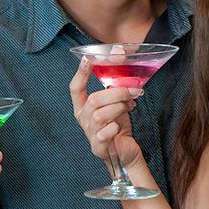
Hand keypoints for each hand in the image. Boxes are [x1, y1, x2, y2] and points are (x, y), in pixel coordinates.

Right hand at [69, 56, 143, 170]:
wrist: (124, 151)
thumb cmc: (117, 125)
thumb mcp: (115, 103)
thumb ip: (116, 86)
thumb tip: (122, 56)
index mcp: (83, 106)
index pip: (75, 88)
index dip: (80, 73)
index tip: (88, 59)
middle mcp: (83, 119)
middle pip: (94, 100)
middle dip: (116, 93)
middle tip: (133, 91)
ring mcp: (89, 133)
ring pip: (100, 115)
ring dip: (119, 107)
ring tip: (131, 106)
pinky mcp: (98, 146)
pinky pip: (104, 133)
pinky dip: (115, 127)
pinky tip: (120, 126)